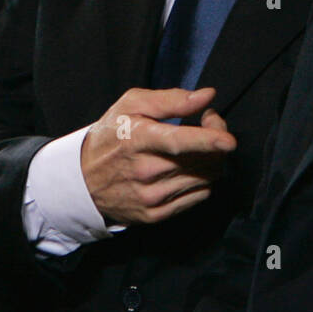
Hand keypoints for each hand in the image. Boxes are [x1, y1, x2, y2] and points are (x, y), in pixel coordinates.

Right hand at [81, 86, 235, 226]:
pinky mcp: (155, 215)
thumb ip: (170, 100)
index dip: (207, 141)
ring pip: (204, 179)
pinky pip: (198, 197)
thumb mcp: (131, 105)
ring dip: (211, 160)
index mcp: (137, 139)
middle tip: (209, 124)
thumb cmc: (112, 135)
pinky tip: (189, 168)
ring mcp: (150, 196)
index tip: (229, 140)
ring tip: (198, 147)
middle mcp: (144, 171)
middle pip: (200, 161)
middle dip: (216, 141)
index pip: (178, 142)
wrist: (83, 180)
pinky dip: (203, 180)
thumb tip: (207, 96)